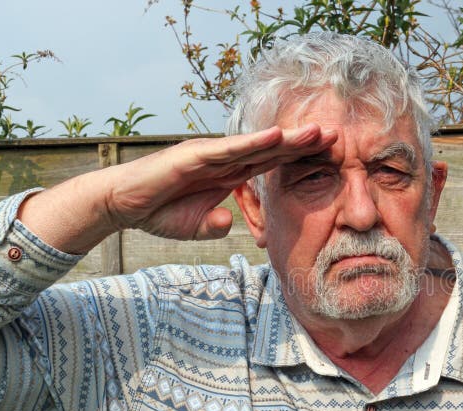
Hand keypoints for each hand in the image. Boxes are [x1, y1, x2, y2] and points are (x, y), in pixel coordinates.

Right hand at [107, 124, 335, 239]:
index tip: (329, 154)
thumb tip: (231, 224)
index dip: (299, 157)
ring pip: (256, 144)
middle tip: (338, 135)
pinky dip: (253, 143)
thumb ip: (217, 225)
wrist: (124, 207)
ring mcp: (210, 155)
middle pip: (272, 149)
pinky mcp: (194, 156)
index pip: (271, 163)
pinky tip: (277, 137)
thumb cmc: (160, 212)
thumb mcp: (199, 226)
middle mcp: (224, 159)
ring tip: (318, 132)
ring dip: (288, 138)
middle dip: (303, 142)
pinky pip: (229, 150)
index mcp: (229, 173)